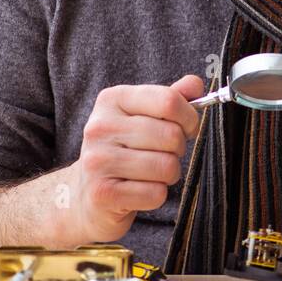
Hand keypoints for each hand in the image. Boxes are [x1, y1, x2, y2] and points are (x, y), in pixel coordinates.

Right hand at [58, 74, 202, 243]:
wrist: (86, 195)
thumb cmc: (123, 150)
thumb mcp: (143, 116)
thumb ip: (170, 98)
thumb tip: (195, 84)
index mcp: (112, 100)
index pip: (168, 101)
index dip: (189, 117)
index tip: (187, 127)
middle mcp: (100, 127)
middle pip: (172, 135)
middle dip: (178, 150)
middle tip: (163, 154)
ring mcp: (98, 161)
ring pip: (167, 166)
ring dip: (169, 174)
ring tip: (151, 173)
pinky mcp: (102, 193)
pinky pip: (156, 194)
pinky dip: (157, 195)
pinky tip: (139, 191)